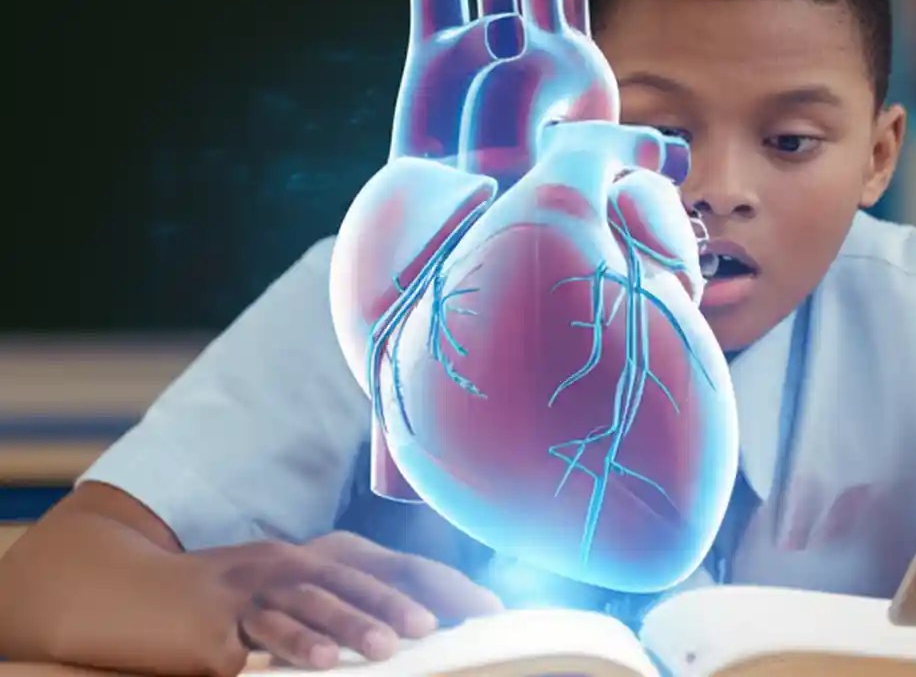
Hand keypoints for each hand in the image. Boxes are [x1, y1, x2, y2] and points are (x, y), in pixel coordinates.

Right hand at [195, 531, 502, 669]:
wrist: (127, 591)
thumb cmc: (222, 602)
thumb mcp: (285, 593)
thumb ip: (339, 605)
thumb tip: (414, 631)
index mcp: (316, 556)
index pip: (392, 565)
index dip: (439, 584)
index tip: (485, 609)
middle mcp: (290, 562)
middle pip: (355, 579)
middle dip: (399, 604)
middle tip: (437, 629)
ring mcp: (254, 588)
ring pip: (313, 601)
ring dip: (353, 624)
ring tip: (390, 648)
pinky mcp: (220, 620)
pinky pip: (263, 634)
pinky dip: (294, 645)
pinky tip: (321, 662)